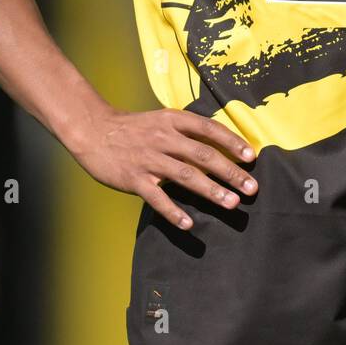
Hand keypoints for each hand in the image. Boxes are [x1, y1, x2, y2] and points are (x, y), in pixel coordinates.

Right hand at [73, 107, 256, 231]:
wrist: (93, 130)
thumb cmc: (133, 128)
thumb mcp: (161, 120)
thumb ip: (187, 131)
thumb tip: (221, 145)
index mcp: (172, 120)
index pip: (209, 129)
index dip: (232, 142)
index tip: (252, 157)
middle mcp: (163, 138)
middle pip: (203, 155)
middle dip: (230, 172)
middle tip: (251, 188)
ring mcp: (148, 158)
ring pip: (186, 175)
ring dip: (211, 191)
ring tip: (232, 204)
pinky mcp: (134, 178)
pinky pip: (157, 197)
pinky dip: (173, 211)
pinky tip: (189, 224)